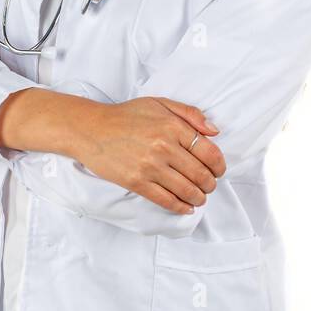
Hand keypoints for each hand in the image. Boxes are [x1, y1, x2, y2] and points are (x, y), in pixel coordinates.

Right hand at [69, 97, 225, 214]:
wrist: (91, 129)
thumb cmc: (126, 116)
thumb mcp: (159, 103)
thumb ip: (190, 114)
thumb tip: (214, 132)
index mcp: (172, 126)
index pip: (209, 152)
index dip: (219, 166)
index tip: (218, 170)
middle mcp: (163, 147)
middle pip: (201, 174)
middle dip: (210, 184)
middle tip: (209, 186)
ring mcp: (150, 166)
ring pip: (186, 190)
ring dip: (198, 197)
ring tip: (199, 197)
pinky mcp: (137, 182)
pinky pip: (166, 200)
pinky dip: (180, 207)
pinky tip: (185, 206)